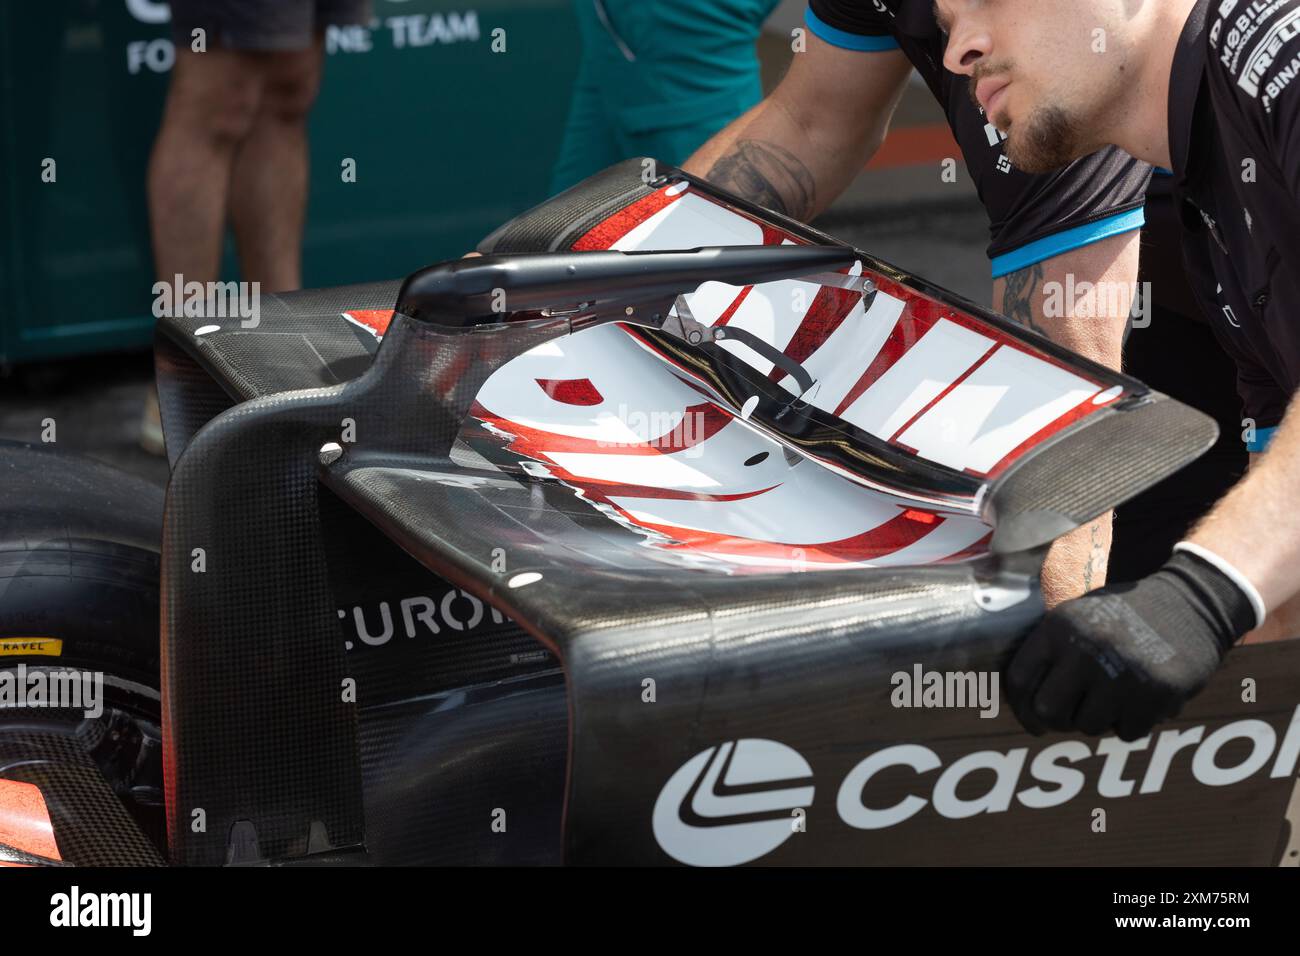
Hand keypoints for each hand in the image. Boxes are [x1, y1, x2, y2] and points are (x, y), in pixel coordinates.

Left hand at [1006, 550, 1255, 740]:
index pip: (1019, 679)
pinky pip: (1127, 732)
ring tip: (1115, 695)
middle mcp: (1085, 649)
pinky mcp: (1156, 692)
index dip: (1021, 708)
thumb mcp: (1079, 614)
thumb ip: (1051, 651)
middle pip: (1049, 711)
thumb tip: (1026, 704)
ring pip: (1089, 726)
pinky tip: (1141, 699)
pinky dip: (1132, 723)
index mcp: (1059, 627)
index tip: (1032, 721)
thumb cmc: (1126, 614)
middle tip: (1076, 714)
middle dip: (1061, 719)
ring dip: (1100, 720)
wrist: (1191, 601)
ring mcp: (1120, 672)